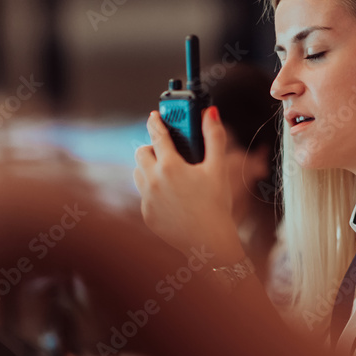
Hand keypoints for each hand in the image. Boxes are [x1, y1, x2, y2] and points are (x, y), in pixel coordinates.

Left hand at [134, 107, 244, 261]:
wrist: (210, 242)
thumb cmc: (217, 205)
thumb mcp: (217, 168)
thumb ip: (213, 137)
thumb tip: (210, 113)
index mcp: (170, 166)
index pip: (157, 135)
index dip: (155, 121)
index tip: (154, 116)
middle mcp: (153, 181)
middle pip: (141, 152)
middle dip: (152, 148)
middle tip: (166, 151)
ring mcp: (147, 199)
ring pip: (138, 173)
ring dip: (149, 168)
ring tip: (167, 173)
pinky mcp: (147, 214)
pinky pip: (144, 195)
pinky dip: (153, 190)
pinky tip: (171, 196)